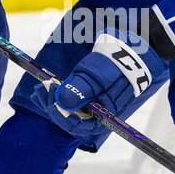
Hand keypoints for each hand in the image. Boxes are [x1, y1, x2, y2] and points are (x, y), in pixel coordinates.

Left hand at [34, 30, 167, 140]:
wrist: (134, 47)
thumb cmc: (118, 62)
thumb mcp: (97, 74)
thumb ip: (80, 90)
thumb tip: (61, 103)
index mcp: (103, 116)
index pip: (76, 126)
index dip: (59, 114)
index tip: (48, 98)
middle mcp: (98, 115)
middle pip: (69, 119)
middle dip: (53, 105)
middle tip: (41, 89)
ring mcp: (93, 105)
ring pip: (68, 109)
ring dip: (52, 100)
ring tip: (40, 88)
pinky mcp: (90, 94)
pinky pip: (70, 100)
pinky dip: (58, 93)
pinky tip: (48, 85)